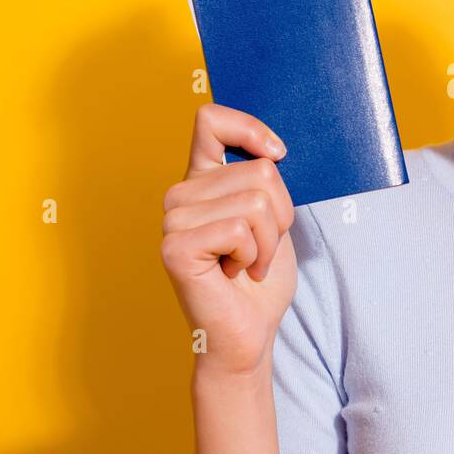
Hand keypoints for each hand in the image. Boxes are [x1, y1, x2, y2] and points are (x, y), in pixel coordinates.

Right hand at [161, 103, 297, 377]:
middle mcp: (181, 194)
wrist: (249, 333)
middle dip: (280, 214)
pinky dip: (254, 256)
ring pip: (256, 201)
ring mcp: (172, 220)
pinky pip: (239, 229)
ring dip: (269, 241)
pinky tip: (235, 274)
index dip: (250, 128)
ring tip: (248, 263)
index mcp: (201, 179)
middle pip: (260, 170)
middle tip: (260, 249)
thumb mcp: (272, 217)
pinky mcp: (175, 247)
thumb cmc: (260, 278)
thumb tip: (273, 151)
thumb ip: (264, 179)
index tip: (278, 154)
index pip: (211, 120)